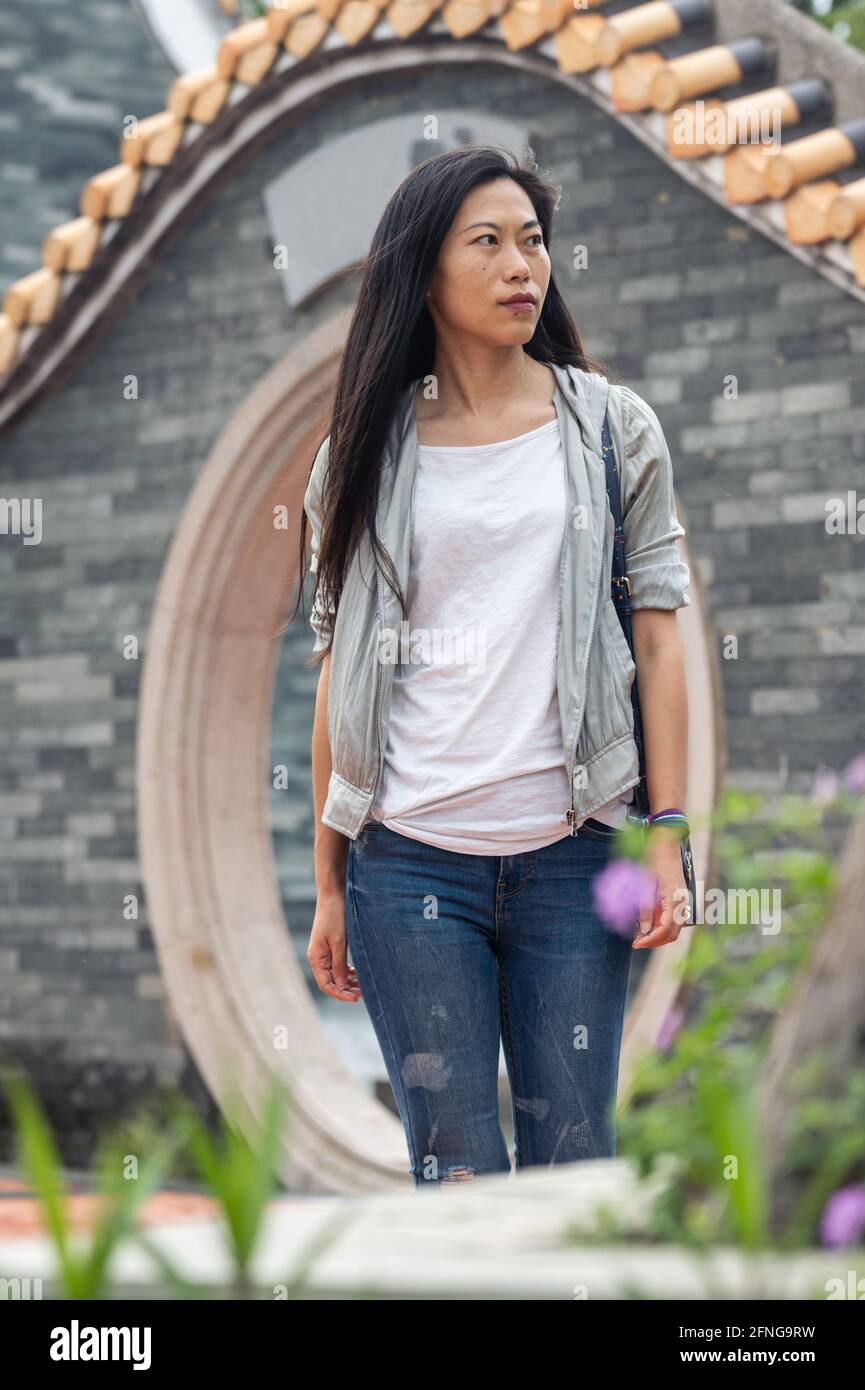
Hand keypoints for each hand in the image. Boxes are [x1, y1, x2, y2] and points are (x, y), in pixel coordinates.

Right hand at [307, 888, 362, 999]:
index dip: (340, 994)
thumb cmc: (335, 916)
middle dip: (346, 990)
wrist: (334, 895)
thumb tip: (341, 986)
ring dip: (349, 982)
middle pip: (331, 982)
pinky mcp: (331, 946)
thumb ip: (339, 965)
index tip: (356, 998)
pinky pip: (339, 965)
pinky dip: (349, 972)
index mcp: (316, 958)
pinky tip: (359, 974)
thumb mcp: (339, 942)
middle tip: (364, 995)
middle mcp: (318, 958)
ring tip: (364, 987)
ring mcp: (324, 952)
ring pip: (336, 974)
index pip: (326, 985)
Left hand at [632, 830, 690, 949]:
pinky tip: (649, 926)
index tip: (636, 944)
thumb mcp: (644, 884)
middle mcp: (683, 903)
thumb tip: (644, 930)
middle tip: (636, 943)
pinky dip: (662, 928)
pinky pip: (674, 921)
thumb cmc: (653, 860)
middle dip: (655, 942)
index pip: (664, 929)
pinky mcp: (681, 901)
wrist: (666, 845)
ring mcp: (684, 902)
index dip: (650, 940)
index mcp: (674, 899)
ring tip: (641, 936)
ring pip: (674, 930)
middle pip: (672, 934)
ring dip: (659, 936)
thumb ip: (645, 908)